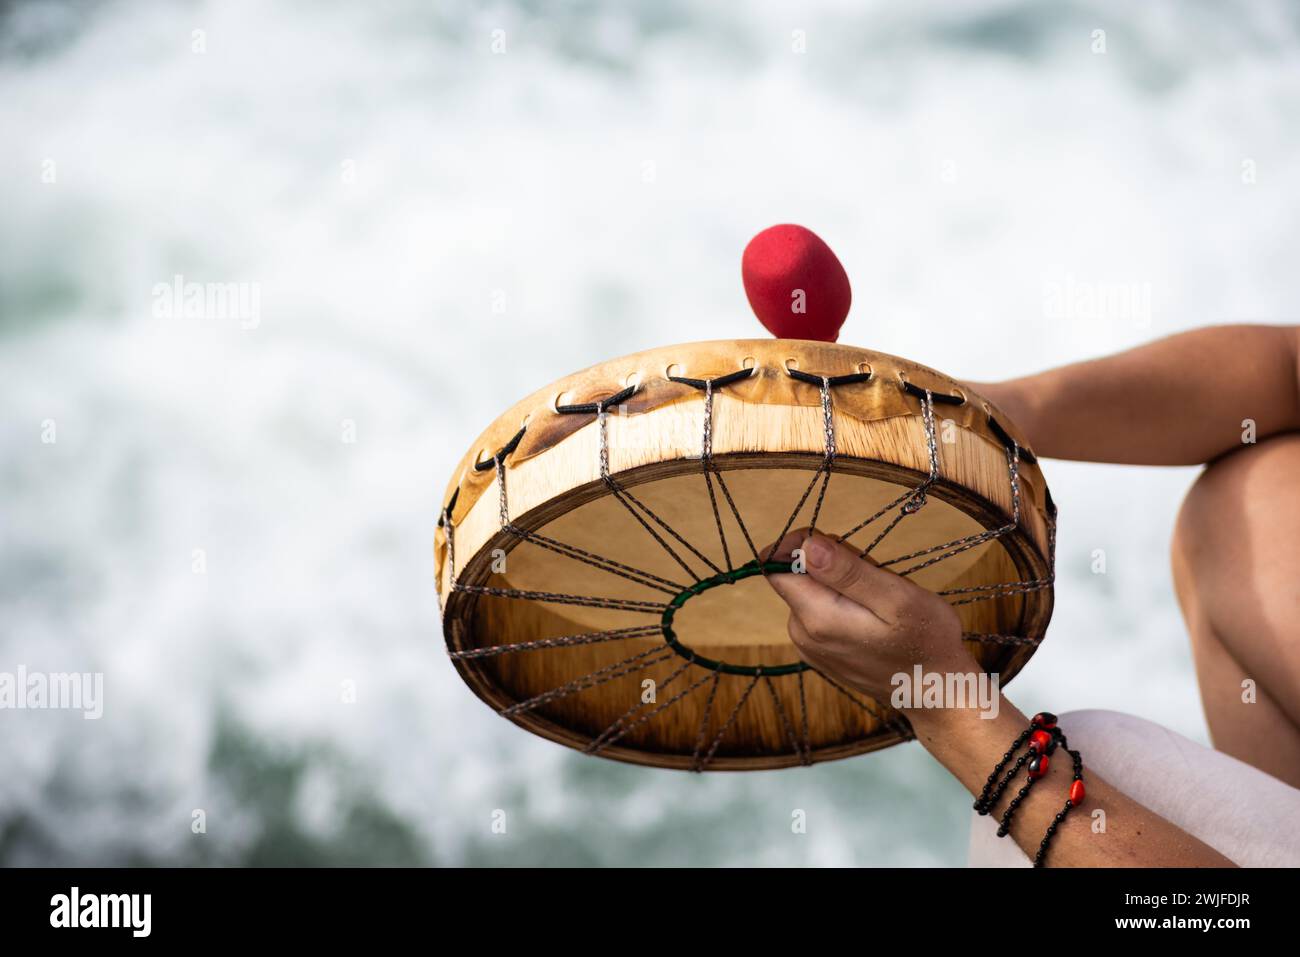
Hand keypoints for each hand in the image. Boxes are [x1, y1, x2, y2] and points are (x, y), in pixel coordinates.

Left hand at [764, 531, 971, 705]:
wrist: (938, 692)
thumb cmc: (926, 643)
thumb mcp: (897, 597)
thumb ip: (848, 571)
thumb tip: (806, 546)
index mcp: (816, 618)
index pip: (776, 565)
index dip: (799, 544)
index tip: (838, 545)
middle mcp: (802, 634)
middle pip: (795, 576)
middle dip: (828, 563)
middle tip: (874, 575)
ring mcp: (809, 646)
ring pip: (810, 592)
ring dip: (839, 584)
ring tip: (879, 599)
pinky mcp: (820, 652)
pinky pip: (820, 612)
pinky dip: (842, 604)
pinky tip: (872, 617)